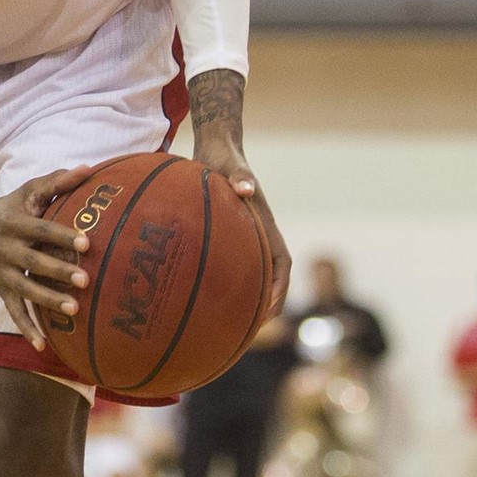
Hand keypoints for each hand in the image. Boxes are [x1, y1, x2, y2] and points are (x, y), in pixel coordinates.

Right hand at [0, 164, 96, 350]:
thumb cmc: (12, 205)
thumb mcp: (30, 189)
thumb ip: (58, 181)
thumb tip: (90, 168)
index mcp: (14, 222)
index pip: (40, 228)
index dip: (62, 235)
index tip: (86, 243)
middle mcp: (6, 248)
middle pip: (33, 261)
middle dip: (58, 271)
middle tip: (85, 280)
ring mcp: (2, 271)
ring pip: (24, 289)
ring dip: (47, 300)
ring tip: (74, 310)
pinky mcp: (0, 288)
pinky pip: (13, 311)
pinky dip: (26, 328)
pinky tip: (42, 345)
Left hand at [194, 137, 290, 318]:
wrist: (215, 147)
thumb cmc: (224, 157)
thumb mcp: (231, 164)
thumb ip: (240, 174)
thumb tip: (246, 187)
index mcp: (264, 224)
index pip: (282, 263)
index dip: (279, 288)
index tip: (270, 309)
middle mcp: (257, 234)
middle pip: (268, 276)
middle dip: (265, 303)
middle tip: (249, 329)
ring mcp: (241, 235)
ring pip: (248, 272)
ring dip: (245, 297)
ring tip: (226, 323)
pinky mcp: (225, 233)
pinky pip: (226, 263)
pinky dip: (220, 280)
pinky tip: (194, 293)